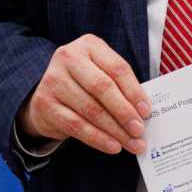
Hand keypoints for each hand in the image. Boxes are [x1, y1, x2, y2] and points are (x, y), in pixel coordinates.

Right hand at [17, 34, 152, 155]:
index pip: (117, 68)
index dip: (134, 91)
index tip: (146, 111)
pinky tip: (112, 146)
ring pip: (90, 109)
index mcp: (89, 45)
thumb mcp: (102, 73)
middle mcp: (68, 58)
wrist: (49, 95)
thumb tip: (143, 112)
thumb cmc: (84, 84)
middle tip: (139, 130)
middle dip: (124, 112)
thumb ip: (121, 86)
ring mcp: (54, 80)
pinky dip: (97, 138)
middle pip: (103, 87)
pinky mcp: (45, 103)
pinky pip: (76, 125)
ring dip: (114, 130)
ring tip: (131, 143)